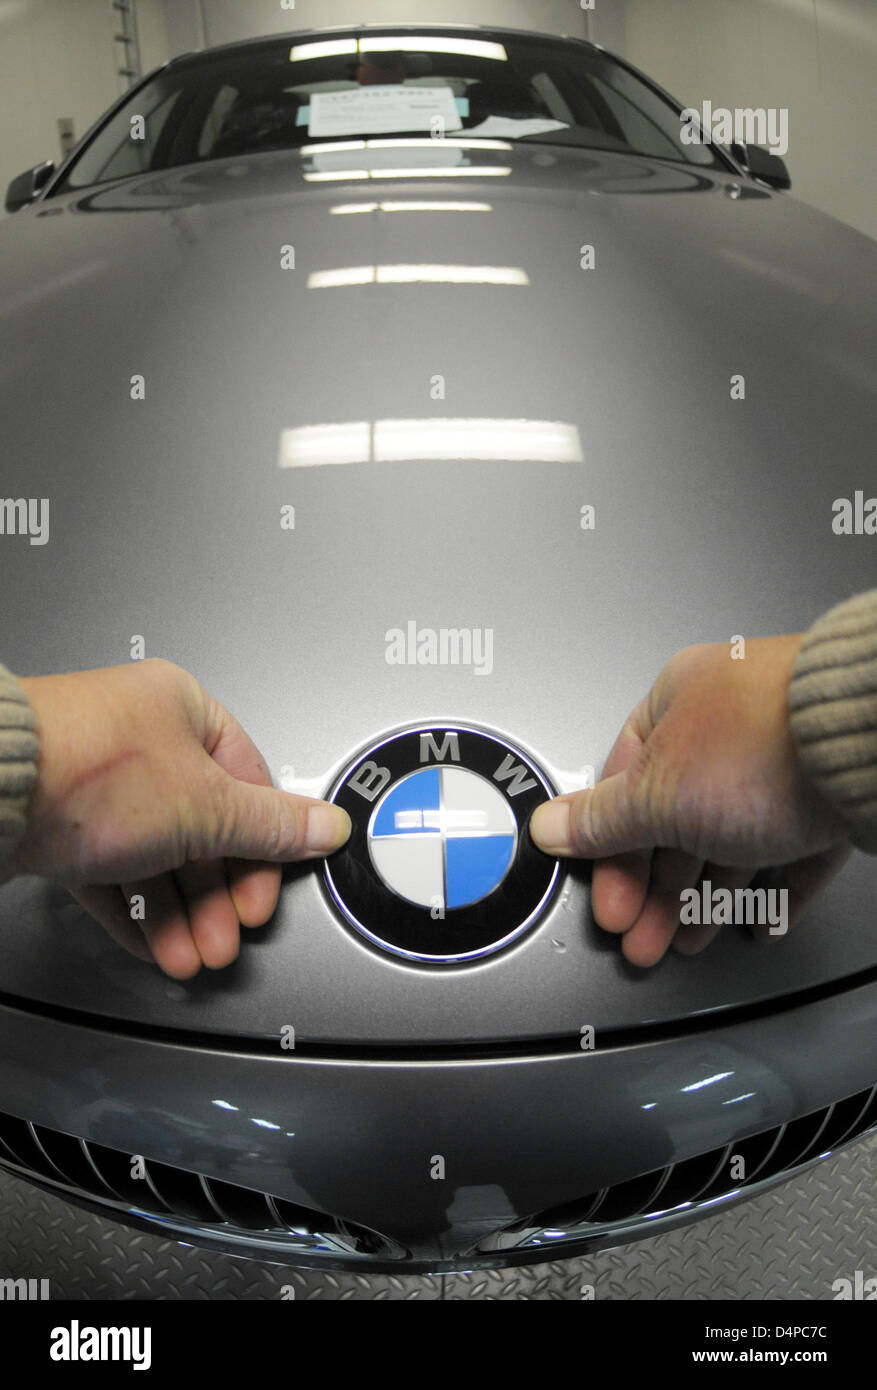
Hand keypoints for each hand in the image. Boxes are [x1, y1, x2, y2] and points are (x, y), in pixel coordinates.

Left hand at [5, 659, 350, 977]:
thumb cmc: (84, 769)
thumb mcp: (204, 806)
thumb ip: (269, 825)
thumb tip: (324, 826)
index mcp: (183, 710)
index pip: (248, 782)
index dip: (263, 846)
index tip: (266, 892)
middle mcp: (140, 740)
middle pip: (202, 828)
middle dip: (216, 896)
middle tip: (226, 935)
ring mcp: (96, 782)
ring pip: (156, 856)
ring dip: (180, 914)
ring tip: (190, 954)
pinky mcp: (59, 822)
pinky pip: (111, 872)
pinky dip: (136, 911)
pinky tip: (151, 943)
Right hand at [530, 636, 852, 965]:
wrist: (870, 748)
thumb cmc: (768, 746)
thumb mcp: (657, 795)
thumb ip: (602, 819)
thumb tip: (553, 826)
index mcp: (678, 702)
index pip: (625, 784)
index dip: (610, 851)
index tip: (609, 898)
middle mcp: (731, 725)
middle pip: (677, 820)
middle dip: (658, 891)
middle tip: (646, 936)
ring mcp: (785, 759)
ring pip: (733, 839)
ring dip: (707, 898)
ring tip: (693, 938)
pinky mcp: (831, 794)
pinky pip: (794, 849)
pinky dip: (772, 889)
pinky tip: (759, 917)